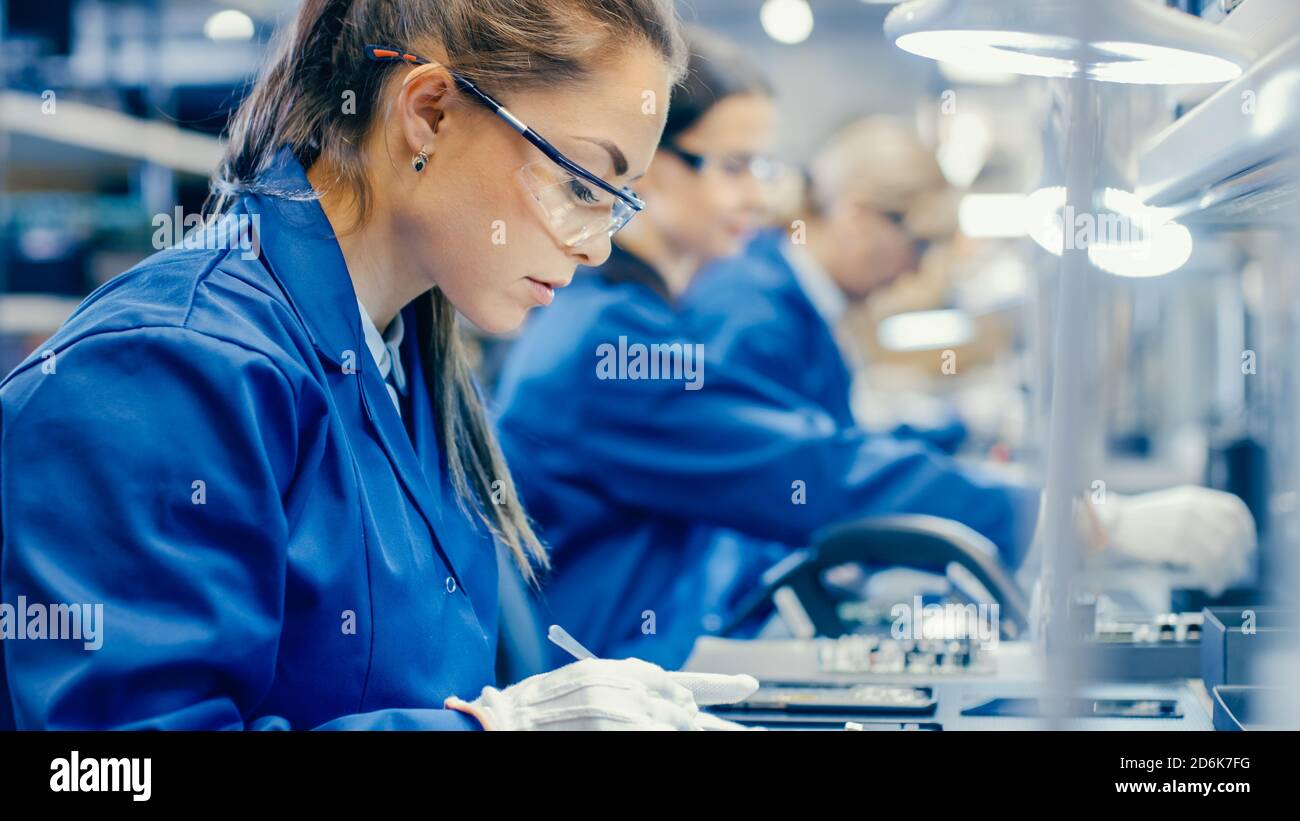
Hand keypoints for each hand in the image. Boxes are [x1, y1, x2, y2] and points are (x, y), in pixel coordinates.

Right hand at [445, 658, 757, 730]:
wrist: (508, 719)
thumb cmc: (543, 702)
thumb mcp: (592, 678)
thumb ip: (631, 682)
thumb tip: (676, 693)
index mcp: (626, 675)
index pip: (686, 680)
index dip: (721, 685)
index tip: (749, 687)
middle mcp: (632, 693)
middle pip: (686, 712)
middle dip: (700, 725)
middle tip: (737, 732)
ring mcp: (627, 717)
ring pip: (677, 729)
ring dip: (686, 731)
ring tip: (687, 728)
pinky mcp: (619, 731)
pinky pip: (659, 737)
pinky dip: (667, 734)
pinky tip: (666, 730)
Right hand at [1092, 486, 1255, 595]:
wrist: (1115, 523)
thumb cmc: (1141, 519)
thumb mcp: (1172, 505)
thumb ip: (1197, 513)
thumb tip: (1224, 535)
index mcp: (1194, 496)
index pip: (1233, 509)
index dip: (1245, 528)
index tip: (1246, 544)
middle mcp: (1194, 508)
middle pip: (1231, 533)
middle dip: (1238, 555)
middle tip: (1236, 569)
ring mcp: (1186, 525)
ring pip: (1221, 551)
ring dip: (1226, 570)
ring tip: (1221, 580)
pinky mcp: (1177, 543)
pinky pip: (1206, 562)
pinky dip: (1213, 576)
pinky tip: (1211, 583)